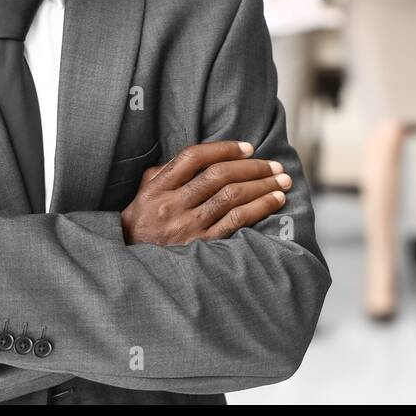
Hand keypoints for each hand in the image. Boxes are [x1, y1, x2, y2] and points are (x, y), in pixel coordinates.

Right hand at [121, 141, 291, 245]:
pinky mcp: (202, 247)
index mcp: (157, 188)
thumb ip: (165, 171)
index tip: (248, 147)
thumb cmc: (142, 226)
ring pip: (231, 197)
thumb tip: (200, 156)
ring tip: (282, 180)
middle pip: (218, 176)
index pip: (193, 157)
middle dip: (253, 167)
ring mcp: (187, 227)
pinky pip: (236, 222)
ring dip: (262, 186)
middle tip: (275, 165)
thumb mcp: (143, 194)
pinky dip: (260, 208)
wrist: (132, 268)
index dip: (224, 148)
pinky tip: (275, 201)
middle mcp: (171, 206)